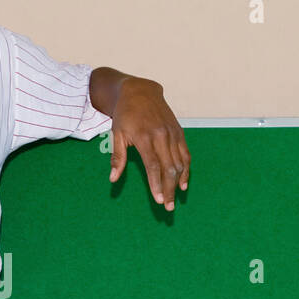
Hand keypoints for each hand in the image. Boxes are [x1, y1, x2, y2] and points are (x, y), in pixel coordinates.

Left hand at [109, 79, 190, 210]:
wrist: (140, 91)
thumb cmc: (125, 115)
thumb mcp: (116, 134)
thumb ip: (117, 157)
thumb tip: (113, 179)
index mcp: (144, 137)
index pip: (153, 165)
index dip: (156, 184)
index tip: (157, 200)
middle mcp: (161, 135)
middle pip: (169, 167)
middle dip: (169, 189)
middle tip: (167, 206)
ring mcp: (172, 133)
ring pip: (180, 162)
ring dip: (179, 182)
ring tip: (175, 198)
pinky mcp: (179, 132)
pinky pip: (185, 154)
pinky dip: (186, 169)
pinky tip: (183, 182)